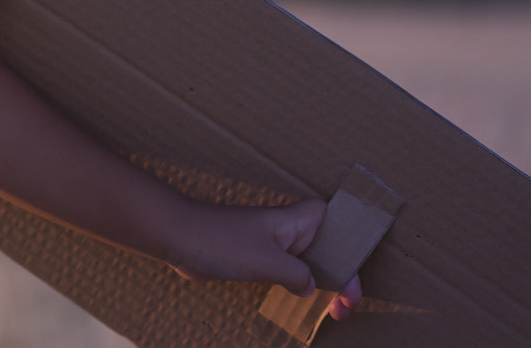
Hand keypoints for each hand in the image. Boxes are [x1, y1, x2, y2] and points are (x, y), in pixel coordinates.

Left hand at [167, 197, 362, 320]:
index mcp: (296, 220)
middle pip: (328, 248)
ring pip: (309, 261)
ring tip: (335, 309)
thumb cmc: (221, 240)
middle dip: (342, 275)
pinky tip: (305, 301)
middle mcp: (289, 229)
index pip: (338, 224)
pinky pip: (288, 269)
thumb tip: (310, 286)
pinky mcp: (257, 256)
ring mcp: (272, 242)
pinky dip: (300, 284)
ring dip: (323, 282)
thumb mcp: (266, 261)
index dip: (351, 250)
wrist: (178, 237)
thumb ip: (296, 274)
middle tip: (345, 307)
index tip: (352, 285)